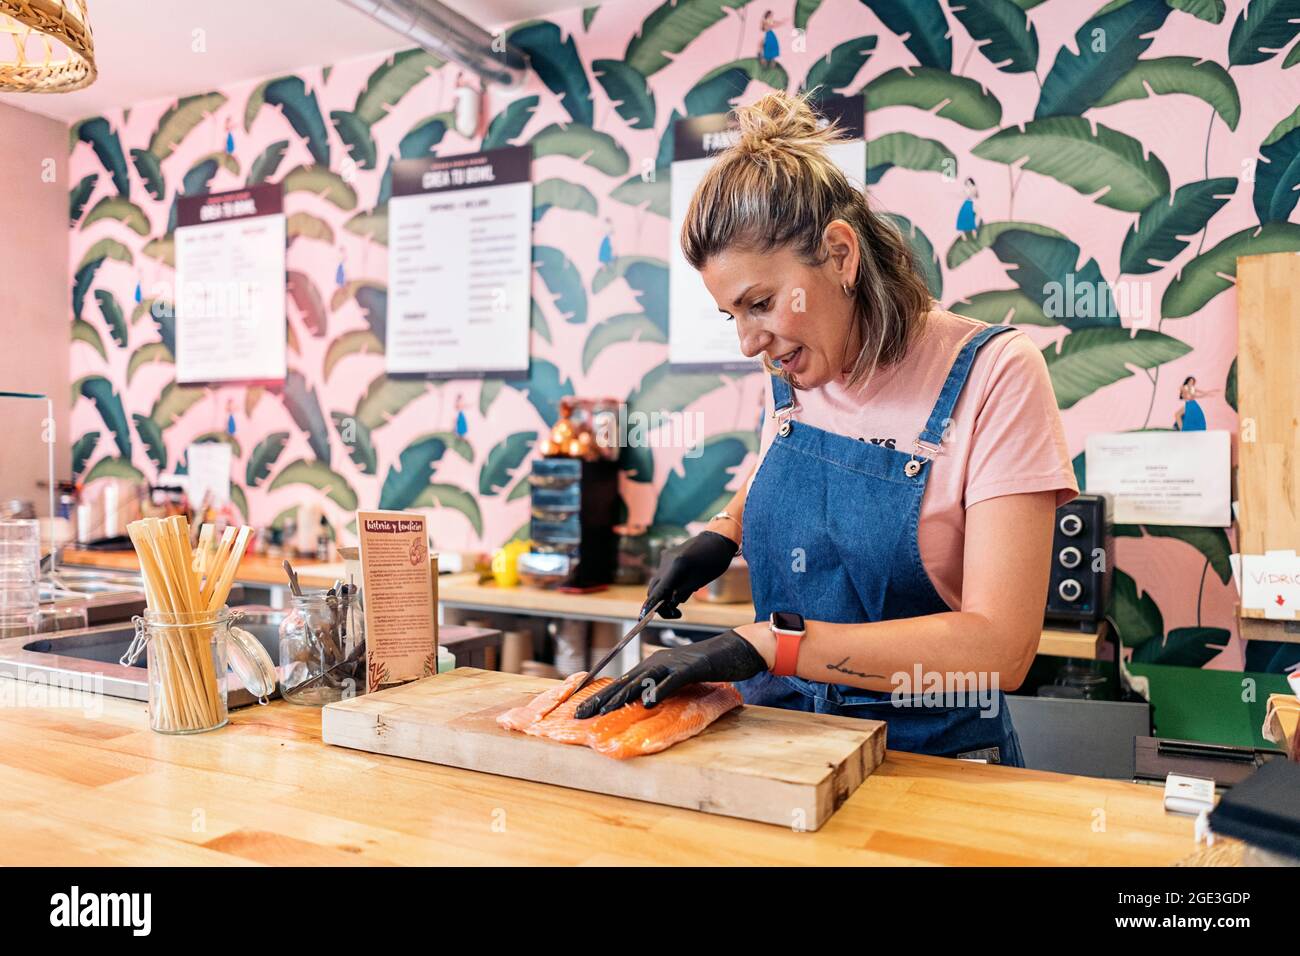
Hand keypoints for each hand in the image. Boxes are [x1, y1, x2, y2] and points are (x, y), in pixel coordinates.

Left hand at [574, 630, 765, 717]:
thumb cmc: (709, 666)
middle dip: (601, 699)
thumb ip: (662, 688)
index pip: (622, 682)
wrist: (737, 648)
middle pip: (624, 681)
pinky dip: (659, 691)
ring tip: (603, 711)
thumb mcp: (680, 679)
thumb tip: (644, 702)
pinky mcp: (691, 668)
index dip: (601, 697)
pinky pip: (672, 681)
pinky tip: (647, 703)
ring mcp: (674, 663)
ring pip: (642, 680)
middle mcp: (658, 661)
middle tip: (579, 715)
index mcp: (654, 664)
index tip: (582, 711)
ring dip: (622, 696)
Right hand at [643, 530, 737, 618]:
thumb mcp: (700, 581)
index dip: (651, 606)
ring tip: (686, 594)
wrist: (716, 539)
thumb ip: (682, 593)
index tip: (644, 618)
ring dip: (666, 593)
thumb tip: (668, 603)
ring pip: (658, 581)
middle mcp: (667, 561)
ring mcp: (665, 557)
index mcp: (677, 566)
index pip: (659, 591)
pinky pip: (663, 573)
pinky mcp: (667, 555)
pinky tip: (684, 582)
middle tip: (676, 613)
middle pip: (653, 588)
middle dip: (660, 603)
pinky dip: (669, 583)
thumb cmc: (714, 561)